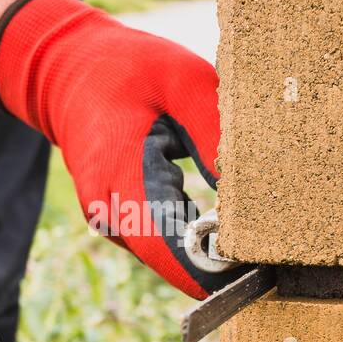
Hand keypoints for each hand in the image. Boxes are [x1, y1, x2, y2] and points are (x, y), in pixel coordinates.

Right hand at [0, 0, 243, 298]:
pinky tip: (228, 230)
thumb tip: (249, 188)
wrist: (69, 72)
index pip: (165, 243)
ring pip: (165, 254)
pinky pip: (159, 239)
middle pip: (170, 258)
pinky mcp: (117, 218)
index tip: (254, 273)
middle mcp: (107, 208)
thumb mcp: (182, 80)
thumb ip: (215, 132)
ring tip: (259, 249)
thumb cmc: (129, 69)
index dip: (208, 268)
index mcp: (118, 172)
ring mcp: (108, 218)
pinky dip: (192, 237)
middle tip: (273, 264)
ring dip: (207, 253)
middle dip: (219, 266)